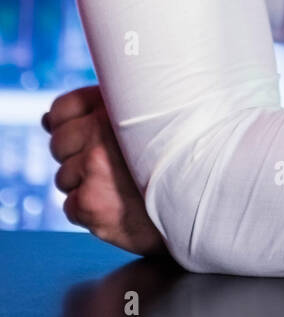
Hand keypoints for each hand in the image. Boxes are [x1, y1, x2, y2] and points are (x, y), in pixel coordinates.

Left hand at [43, 84, 167, 256]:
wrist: (204, 201)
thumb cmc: (177, 159)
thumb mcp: (147, 120)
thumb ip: (97, 113)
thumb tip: (46, 121)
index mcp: (115, 106)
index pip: (62, 109)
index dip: (69, 125)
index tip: (88, 136)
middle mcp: (101, 132)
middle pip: (58, 145)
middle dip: (77, 158)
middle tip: (112, 168)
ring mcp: (93, 168)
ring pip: (63, 178)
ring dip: (85, 186)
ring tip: (121, 187)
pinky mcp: (89, 203)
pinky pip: (70, 206)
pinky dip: (89, 211)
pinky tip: (118, 206)